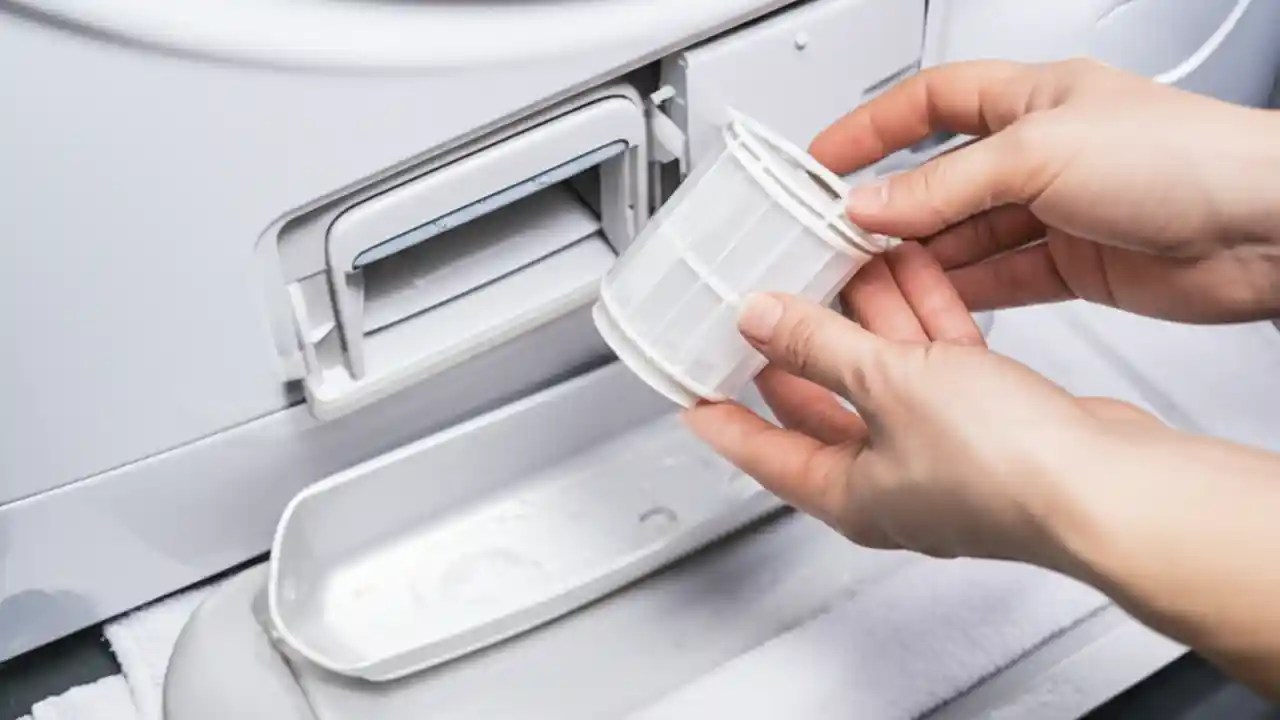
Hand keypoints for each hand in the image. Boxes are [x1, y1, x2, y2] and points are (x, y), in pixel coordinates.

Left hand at [684, 242, 1160, 567]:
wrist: (1110, 484)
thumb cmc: (1005, 468)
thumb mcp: (887, 385)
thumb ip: (818, 345)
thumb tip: (762, 319)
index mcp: (847, 493)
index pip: (759, 451)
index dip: (719, 418)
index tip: (690, 393)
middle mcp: (890, 478)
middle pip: (821, 402)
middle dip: (797, 345)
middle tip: (765, 305)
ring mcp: (940, 449)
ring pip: (884, 370)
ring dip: (863, 315)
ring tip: (836, 261)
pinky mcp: (986, 421)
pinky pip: (935, 360)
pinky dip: (918, 316)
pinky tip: (906, 269)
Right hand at [810, 59, 1279, 322]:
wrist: (1269, 229)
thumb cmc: (1186, 158)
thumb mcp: (1040, 154)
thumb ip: (946, 184)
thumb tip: (874, 202)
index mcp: (1032, 98)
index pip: (930, 102)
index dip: (872, 127)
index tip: (823, 159)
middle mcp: (1041, 153)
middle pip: (941, 179)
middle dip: (889, 208)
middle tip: (838, 237)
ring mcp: (1056, 211)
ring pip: (965, 237)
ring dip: (920, 258)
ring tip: (872, 278)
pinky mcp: (1074, 265)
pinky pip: (999, 280)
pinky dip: (962, 294)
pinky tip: (930, 306)